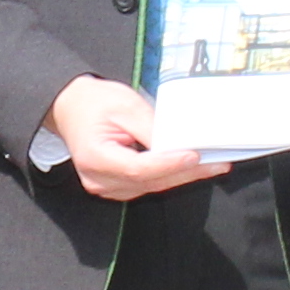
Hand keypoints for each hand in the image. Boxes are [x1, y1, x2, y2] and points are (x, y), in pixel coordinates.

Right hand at [45, 76, 226, 200]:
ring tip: (212, 164)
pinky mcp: (115, 186)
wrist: (71, 107)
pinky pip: (147, 185)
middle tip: (218, 163)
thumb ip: (151, 128)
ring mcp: (106, 187)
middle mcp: (99, 179)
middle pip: (150, 181)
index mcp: (95, 158)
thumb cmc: (94, 102)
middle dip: (187, 172)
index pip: (138, 168)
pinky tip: (190, 167)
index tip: (195, 155)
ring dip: (182, 176)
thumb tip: (180, 143)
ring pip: (152, 186)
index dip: (169, 164)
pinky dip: (169, 176)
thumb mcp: (125, 106)